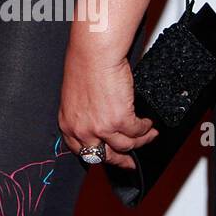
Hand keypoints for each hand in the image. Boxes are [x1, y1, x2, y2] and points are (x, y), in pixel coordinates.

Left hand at [58, 46, 157, 169]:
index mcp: (68, 123)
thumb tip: (98, 125)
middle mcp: (82, 129)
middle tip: (130, 162)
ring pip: (125, 146)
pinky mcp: (120, 120)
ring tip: (147, 134)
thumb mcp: (75, 97)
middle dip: (121, 160)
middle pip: (104, 155)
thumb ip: (83, 115)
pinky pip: (137, 131)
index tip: (108, 158)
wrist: (94, 53)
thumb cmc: (83, 66)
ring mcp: (101, 127)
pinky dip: (146, 128)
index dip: (98, 156)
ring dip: (140, 141)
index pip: (81, 151)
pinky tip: (148, 123)